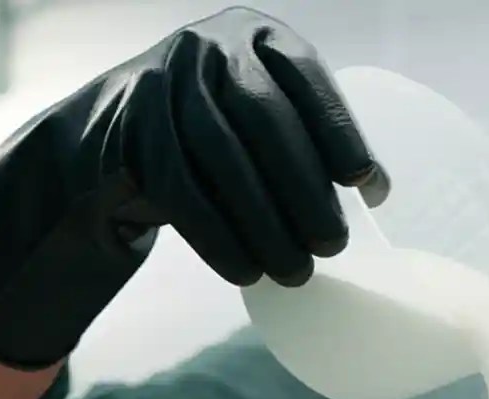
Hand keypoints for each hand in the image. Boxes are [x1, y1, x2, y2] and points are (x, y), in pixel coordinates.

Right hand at [0, 5, 388, 369]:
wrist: (114, 135)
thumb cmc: (220, 134)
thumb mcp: (267, 115)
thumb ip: (315, 140)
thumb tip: (375, 191)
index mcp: (258, 37)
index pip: (307, 79)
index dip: (339, 132)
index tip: (365, 186)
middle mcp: (208, 48)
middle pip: (264, 120)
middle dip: (304, 190)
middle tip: (333, 245)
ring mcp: (162, 85)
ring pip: (222, 159)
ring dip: (265, 225)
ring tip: (296, 271)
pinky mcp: (128, 131)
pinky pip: (180, 192)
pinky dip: (220, 238)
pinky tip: (247, 271)